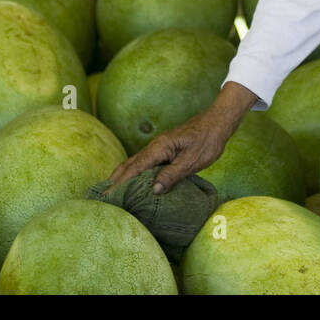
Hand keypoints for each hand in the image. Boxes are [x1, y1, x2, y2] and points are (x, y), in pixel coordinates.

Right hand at [104, 81, 257, 193]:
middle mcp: (154, 147)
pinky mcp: (164, 150)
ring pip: (134, 164)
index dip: (120, 184)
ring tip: (111, 193)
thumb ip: (172, 175)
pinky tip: (132, 182)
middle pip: (129, 165)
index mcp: (159, 148)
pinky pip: (143, 163)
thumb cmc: (207, 140)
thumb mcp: (192, 161)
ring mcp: (158, 148)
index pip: (134, 169)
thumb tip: (153, 190)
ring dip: (122, 177)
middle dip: (114, 181)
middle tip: (101, 198)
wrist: (218, 122)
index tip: (107, 196)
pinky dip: (133, 173)